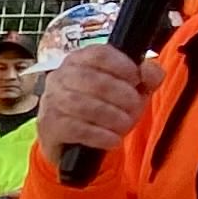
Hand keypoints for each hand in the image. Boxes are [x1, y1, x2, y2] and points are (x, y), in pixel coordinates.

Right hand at [36, 44, 161, 162]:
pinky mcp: (49, 126)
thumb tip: (149, 71)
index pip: (99, 54)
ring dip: (111, 116)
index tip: (136, 80)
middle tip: (134, 108)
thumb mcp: (131, 90)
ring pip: (81, 104)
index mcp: (80, 60)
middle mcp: (61, 76)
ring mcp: (51, 101)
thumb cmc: (105, 109)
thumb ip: (147, 77)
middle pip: (92, 80)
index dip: (122, 66)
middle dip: (121, 95)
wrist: (77, 144)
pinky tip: (113, 140)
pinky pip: (74, 128)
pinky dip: (99, 135)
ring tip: (125, 125)